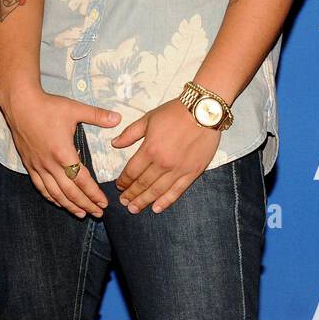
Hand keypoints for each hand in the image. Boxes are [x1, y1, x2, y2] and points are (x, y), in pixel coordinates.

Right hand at [2, 87, 120, 217]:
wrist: (20, 104)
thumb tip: (118, 118)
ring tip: (82, 214)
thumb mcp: (75, 109)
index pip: (82, 181)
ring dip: (69, 206)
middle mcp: (50, 164)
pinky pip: (40, 187)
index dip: (94, 194)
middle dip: (86, 205)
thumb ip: (97, 116)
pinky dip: (51, 198)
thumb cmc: (48, 106)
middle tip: (98, 214)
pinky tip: (58, 202)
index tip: (104, 204)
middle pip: (70, 192)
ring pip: (55, 193)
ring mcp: (38, 166)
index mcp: (64, 153)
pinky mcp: (29, 165)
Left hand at [112, 98, 220, 214]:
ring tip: (134, 209)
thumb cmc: (175, 112)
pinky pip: (177, 191)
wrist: (204, 110)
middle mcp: (163, 163)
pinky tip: (157, 208)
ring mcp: (179, 169)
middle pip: (143, 183)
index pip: (132, 171)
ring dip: (144, 201)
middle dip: (132, 194)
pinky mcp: (193, 172)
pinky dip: (166, 201)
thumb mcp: (148, 118)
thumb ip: (130, 133)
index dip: (124, 180)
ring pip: (158, 191)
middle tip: (124, 202)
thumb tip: (114, 143)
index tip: (119, 186)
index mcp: (150, 149)